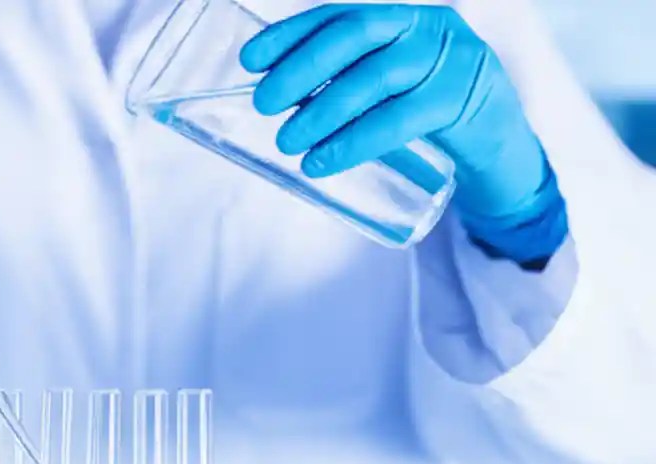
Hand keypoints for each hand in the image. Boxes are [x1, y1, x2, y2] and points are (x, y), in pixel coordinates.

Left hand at [241, 4, 565, 261]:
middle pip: (355, 35)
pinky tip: (324, 161)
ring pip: (376, 78)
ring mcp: (450, 59)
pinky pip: (401, 119)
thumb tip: (276, 103)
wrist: (499, 141)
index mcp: (400, 17)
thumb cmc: (426, 112)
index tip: (251, 59)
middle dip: (302, 68)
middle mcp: (426, 26)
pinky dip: (355, 141)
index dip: (291, 33)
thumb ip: (345, 83)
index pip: (338, 14)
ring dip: (323, 111)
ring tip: (289, 142)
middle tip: (264, 105)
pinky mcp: (463, 101)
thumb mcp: (388, 85)